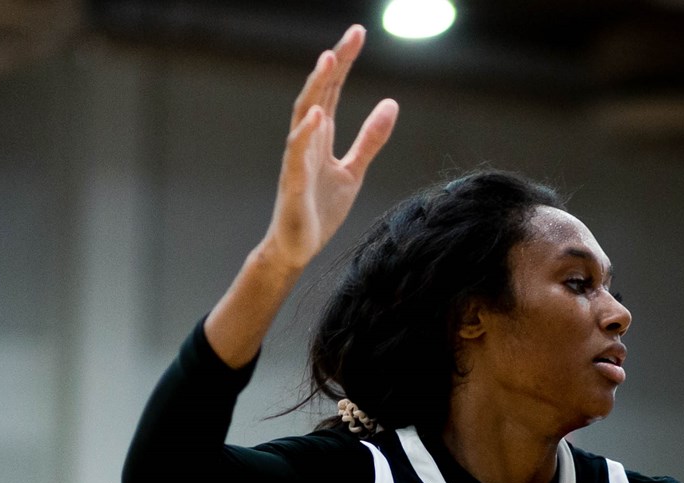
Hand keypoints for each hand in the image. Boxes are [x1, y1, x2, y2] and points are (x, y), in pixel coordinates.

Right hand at [261, 26, 398, 273]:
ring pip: (304, 116)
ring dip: (316, 88)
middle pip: (319, 93)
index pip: (332, 90)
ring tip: (330, 61)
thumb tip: (391, 103)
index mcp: (321, 136)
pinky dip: (305, 133)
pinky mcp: (292, 185)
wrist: (297, 248)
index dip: (345, 62)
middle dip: (334, 64)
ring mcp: (297, 161)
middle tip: (352, 35)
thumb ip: (370, 139)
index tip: (358, 33)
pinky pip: (296, 155)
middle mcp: (306, 141)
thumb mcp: (354, 170)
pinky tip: (316, 114)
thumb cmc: (320, 208)